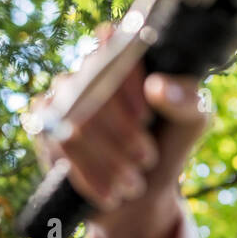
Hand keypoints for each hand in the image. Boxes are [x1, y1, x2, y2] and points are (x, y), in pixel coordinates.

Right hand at [29, 23, 211, 237]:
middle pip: (90, 86)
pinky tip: (109, 193)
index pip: (112, 42)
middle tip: (146, 159)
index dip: (124, 80)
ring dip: (107, 159)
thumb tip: (158, 87)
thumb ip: (186, 100)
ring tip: (133, 184)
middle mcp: (89, 68)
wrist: (144, 195)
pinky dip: (87, 173)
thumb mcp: (192, 122)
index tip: (146, 117)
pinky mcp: (44, 126)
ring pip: (73, 119)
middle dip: (121, 132)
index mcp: (126, 55)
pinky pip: (56, 144)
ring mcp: (62, 95)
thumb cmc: (170, 144)